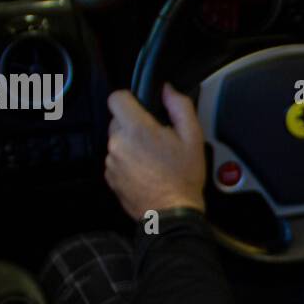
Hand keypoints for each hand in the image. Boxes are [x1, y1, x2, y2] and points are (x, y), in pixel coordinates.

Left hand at [105, 83, 206, 219]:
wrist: (172, 213)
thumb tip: (168, 90)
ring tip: (153, 159)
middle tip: (156, 140)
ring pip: (117, 141)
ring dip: (131, 145)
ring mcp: (112, 162)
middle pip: (117, 120)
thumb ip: (180, 107)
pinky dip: (128, 162)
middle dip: (134, 125)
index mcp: (137, 129)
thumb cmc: (183, 178)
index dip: (129, 99)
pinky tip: (146, 172)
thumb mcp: (193, 137)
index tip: (141, 108)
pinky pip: (116, 160)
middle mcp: (118, 144)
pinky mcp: (110, 178)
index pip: (117, 98)